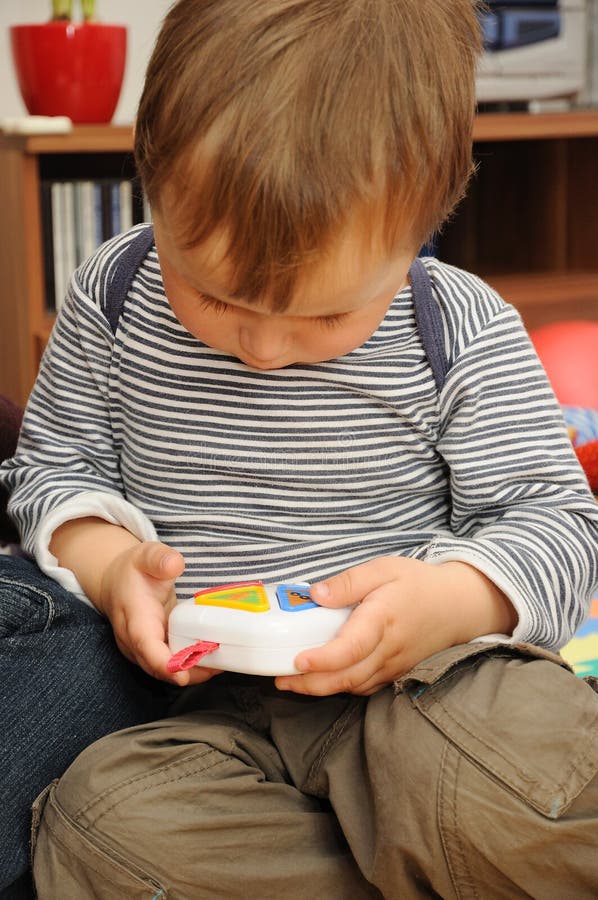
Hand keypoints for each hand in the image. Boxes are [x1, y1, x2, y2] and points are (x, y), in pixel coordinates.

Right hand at [99, 541, 221, 686]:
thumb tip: (175, 564)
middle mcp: (134, 641)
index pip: (145, 645)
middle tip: (220, 665)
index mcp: (134, 617)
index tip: (182, 675)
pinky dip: (191, 667)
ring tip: (223, 663)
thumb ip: (160, 559)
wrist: (116, 582)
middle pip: (158, 667)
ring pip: (166, 672)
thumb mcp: (146, 555)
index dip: (163, 663)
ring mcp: (141, 651)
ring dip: (193, 672)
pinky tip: (214, 661)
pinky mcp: (151, 653)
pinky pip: (170, 667)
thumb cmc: (134, 570)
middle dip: (188, 672)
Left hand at [275, 556, 515, 696]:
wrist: (458, 605)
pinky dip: (340, 687)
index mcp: (383, 619)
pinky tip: (321, 680)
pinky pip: (364, 686)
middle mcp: (388, 649)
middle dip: (310, 683)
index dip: (322, 659)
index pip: (350, 648)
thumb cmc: (418, 583)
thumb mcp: (383, 568)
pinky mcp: (394, 672)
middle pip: (346, 676)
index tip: (296, 660)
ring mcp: (392, 665)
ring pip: (353, 686)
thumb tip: (315, 594)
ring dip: (321, 688)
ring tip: (290, 682)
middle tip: (278, 679)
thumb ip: (348, 582)